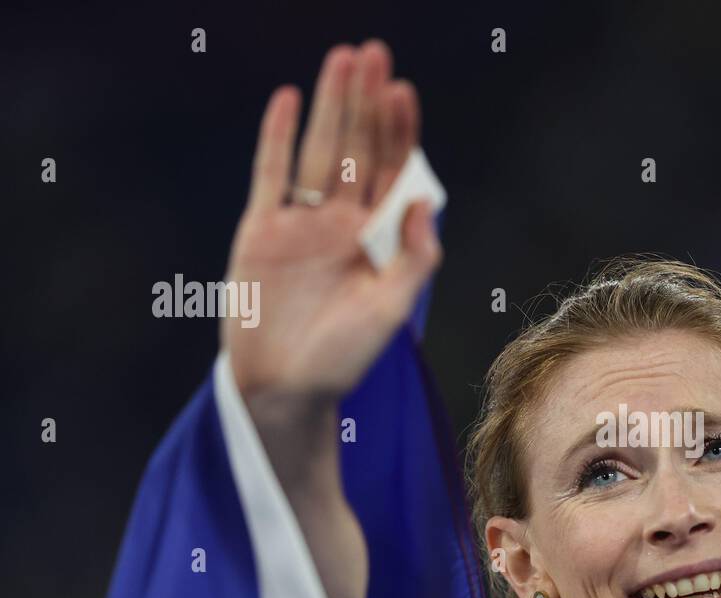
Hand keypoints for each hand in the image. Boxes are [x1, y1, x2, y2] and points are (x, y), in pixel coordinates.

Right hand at [222, 40, 440, 403]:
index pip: (393, 175)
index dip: (399, 134)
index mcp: (378, 241)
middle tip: (374, 53)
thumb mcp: (390, 311)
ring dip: (330, 107)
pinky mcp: (260, 232)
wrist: (285, 389)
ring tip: (342, 60)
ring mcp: (300, 224)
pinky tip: (289, 100)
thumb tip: (428, 202)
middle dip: (366, 103)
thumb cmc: (343, 358)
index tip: (404, 93)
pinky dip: (278, 139)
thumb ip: (413, 260)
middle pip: (358, 151)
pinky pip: (271, 176)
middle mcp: (341, 225)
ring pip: (319, 152)